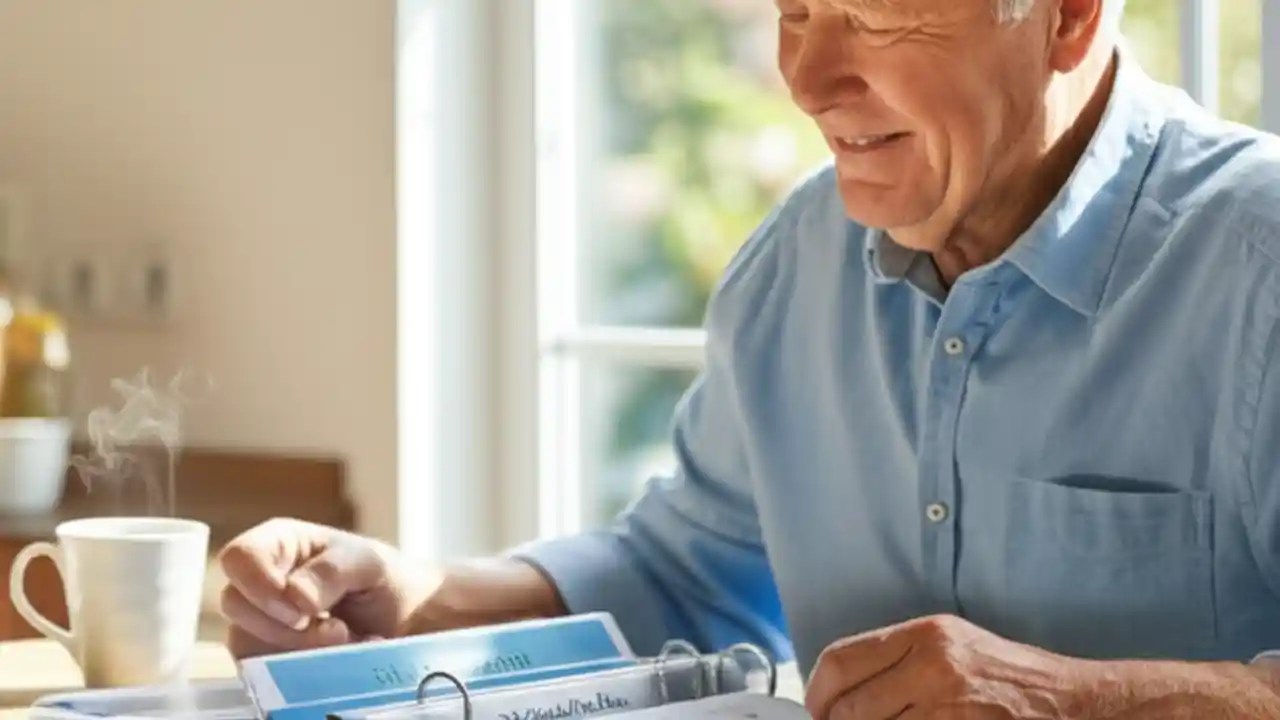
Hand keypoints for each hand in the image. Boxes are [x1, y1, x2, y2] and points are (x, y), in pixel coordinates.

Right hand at [217, 519, 433, 657]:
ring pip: (246, 641)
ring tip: (343, 640)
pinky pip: (260, 669)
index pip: (239, 557)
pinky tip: (334, 656)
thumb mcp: (368, 563)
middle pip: (236, 604)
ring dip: (298, 649)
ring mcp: (258, 618)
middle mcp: (260, 579)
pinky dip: (298, 669)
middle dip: (287, 626)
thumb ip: (331, 572)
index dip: (259, 584)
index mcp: (279, 542)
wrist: (399, 617)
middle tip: (336, 630)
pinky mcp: (264, 652)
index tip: (301, 611)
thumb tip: (294, 597)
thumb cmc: (380, 577)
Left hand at [805, 615, 1095, 718]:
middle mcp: (934, 666)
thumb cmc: (1007, 675)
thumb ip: (895, 660)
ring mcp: (949, 708)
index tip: (816, 710)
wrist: (1071, 702)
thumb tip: (840, 689)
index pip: (840, 661)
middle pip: (850, 709)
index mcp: (925, 635)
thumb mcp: (949, 645)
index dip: (816, 694)